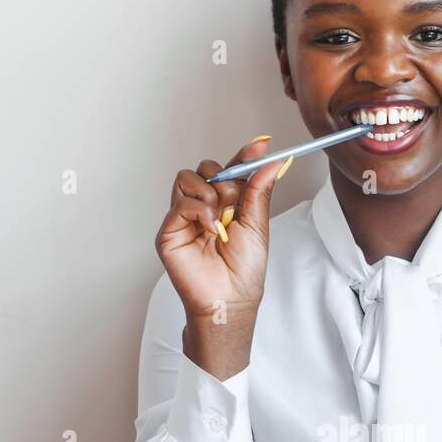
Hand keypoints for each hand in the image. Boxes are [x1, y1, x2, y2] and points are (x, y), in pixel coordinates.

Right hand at [155, 137, 288, 377]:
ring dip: (210, 195)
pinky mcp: (170, 230)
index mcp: (227, 205)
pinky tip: (210, 229)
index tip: (260, 143)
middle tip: (234, 204)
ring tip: (220, 221)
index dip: (243, 156)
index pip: (230, 170)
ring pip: (188, 178)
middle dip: (224, 180)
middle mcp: (204, 207)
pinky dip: (199, 211)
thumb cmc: (243, 270)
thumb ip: (258, 191)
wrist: (231, 298)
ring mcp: (184, 217)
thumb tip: (271, 161)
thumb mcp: (257, 225)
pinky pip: (180, 202)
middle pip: (205, 168)